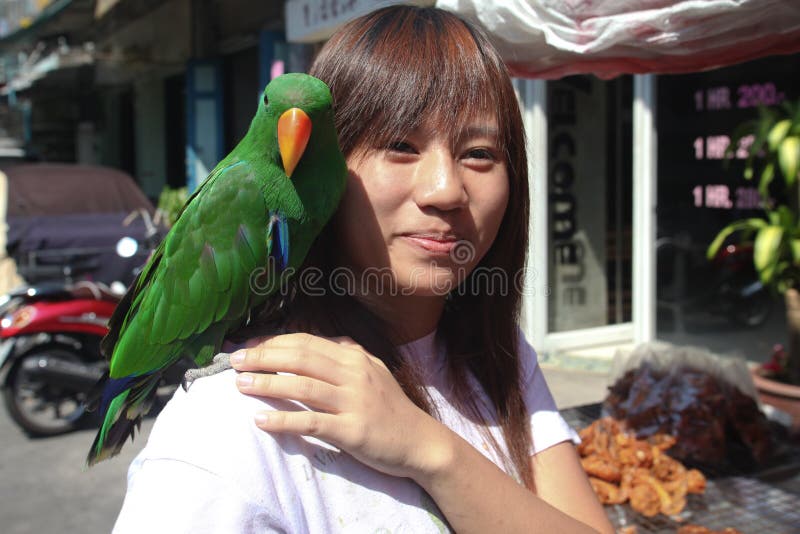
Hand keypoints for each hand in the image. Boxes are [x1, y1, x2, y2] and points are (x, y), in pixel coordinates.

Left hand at [230, 333, 451, 479]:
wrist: (420, 442)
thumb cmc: (391, 408)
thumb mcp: (373, 371)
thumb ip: (348, 354)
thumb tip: (321, 341)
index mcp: (355, 357)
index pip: (307, 342)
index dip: (274, 342)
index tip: (249, 346)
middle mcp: (354, 374)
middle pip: (300, 357)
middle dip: (264, 357)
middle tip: (235, 360)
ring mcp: (354, 401)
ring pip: (302, 385)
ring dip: (267, 383)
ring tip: (240, 384)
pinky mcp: (352, 430)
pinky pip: (312, 422)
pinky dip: (284, 420)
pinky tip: (261, 421)